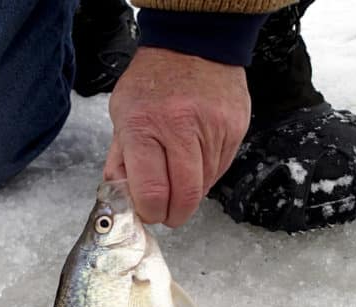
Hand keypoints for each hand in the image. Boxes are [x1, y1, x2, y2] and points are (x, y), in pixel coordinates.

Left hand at [104, 47, 250, 226]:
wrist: (193, 43)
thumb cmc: (151, 81)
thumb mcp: (121, 116)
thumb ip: (120, 161)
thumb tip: (123, 199)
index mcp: (143, 126)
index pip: (151, 191)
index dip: (151, 212)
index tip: (149, 212)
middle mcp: (180, 127)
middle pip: (185, 196)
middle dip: (174, 214)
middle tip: (167, 214)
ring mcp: (213, 128)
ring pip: (205, 185)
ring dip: (190, 194)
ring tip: (177, 180)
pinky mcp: (236, 128)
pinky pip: (221, 168)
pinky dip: (206, 175)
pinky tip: (194, 163)